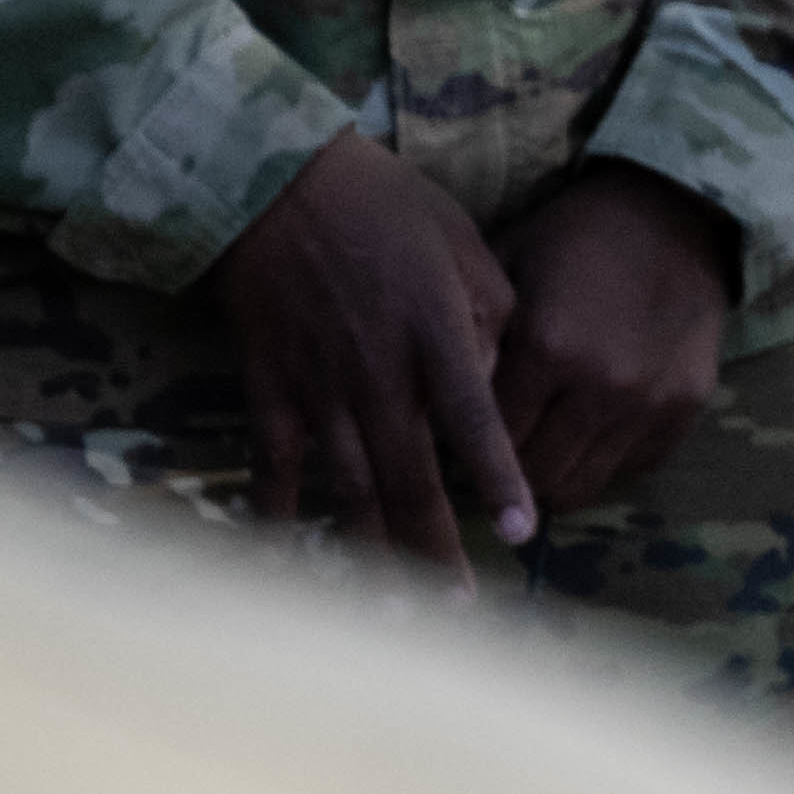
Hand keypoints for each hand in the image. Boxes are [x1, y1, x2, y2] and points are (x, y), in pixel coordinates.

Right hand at [205, 133, 529, 567]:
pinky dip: (283, 515)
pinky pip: (275, 467)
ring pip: (346, 488)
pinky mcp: (268, 390)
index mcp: (436, 337)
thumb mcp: (467, 247)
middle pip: (409, 479)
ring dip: (371, 551)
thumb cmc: (388, 207)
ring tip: (392, 609)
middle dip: (435, 550)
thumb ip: (492, 319)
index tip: (525, 534)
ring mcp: (317, 389)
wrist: (276, 184)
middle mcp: (376, 375)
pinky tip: (296, 557)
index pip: (475, 425)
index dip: (498, 482)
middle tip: (459, 609)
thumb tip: (496, 381)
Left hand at [487, 168, 740, 516]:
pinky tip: (590, 429)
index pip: (486, 440)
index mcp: (547, 347)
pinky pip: (632, 468)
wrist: (677, 210)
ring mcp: (648, 400)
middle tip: (494, 450)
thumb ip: (474, 335)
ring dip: (551, 475)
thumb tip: (431, 402)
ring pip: (578, 487)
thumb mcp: (508, 267)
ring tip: (540, 448)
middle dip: (505, 469)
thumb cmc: (575, 236)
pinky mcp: (686, 405)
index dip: (465, 444)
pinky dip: (605, 461)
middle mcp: (600, 384)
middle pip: (529, 476)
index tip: (457, 438)